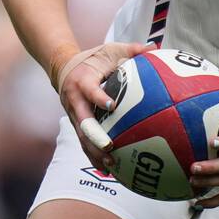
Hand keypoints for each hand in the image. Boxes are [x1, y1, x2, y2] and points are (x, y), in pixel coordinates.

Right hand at [52, 40, 158, 171]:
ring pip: (81, 138)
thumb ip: (132, 49)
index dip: (99, 97)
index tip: (112, 106)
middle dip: (95, 138)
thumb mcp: (110, 50)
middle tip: (110, 149)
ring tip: (110, 167)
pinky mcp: (75, 124)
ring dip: (94, 153)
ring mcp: (72, 114)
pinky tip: (108, 171)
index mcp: (82, 80)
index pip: (89, 90)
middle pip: (82, 123)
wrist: (62, 67)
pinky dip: (93, 157)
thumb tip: (156, 47)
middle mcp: (74, 100)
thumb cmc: (93, 58)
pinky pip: (83, 142)